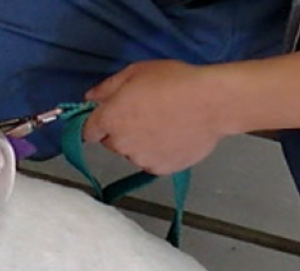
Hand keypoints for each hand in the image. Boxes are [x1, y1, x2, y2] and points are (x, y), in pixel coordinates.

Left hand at [83, 60, 230, 174]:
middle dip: (121, 131)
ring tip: (164, 125)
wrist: (212, 103)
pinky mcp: (160, 169)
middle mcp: (120, 144)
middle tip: (145, 115)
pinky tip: (174, 136)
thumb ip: (107, 87)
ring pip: (133, 153)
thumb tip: (90, 98)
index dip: (97, 124)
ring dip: (140, 143)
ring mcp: (140, 159)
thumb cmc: (174, 81)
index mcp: (110, 119)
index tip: (110, 117)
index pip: (88, 131)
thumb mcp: (137, 72)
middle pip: (111, 142)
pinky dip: (158, 153)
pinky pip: (152, 161)